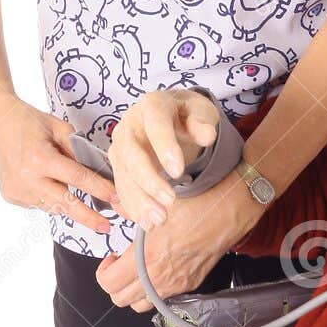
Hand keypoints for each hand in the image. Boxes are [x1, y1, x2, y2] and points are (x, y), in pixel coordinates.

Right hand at [0, 98, 119, 234]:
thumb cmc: (30, 122)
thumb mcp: (60, 129)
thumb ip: (79, 151)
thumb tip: (98, 172)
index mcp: (40, 159)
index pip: (78, 178)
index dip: (100, 189)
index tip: (117, 199)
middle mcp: (27, 178)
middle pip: (65, 203)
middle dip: (88, 217)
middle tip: (106, 227)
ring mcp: (17, 190)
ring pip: (52, 206)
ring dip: (69, 205)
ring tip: (78, 199)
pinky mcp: (11, 196)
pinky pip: (39, 203)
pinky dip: (49, 197)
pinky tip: (46, 183)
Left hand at [95, 177, 258, 311]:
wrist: (232, 206)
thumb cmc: (198, 200)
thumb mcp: (158, 203)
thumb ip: (132, 212)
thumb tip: (117, 209)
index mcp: (148, 257)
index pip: (108, 283)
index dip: (103, 271)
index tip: (112, 256)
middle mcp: (161, 277)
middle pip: (121, 300)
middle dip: (115, 283)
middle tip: (122, 264)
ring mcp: (178, 284)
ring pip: (141, 305)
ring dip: (134, 291)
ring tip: (139, 269)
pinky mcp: (191, 283)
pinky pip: (164, 298)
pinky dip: (155, 289)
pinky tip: (160, 267)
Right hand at [108, 88, 219, 228]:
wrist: (171, 115)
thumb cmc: (187, 113)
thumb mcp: (200, 110)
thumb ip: (202, 121)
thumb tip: (208, 135)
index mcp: (152, 105)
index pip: (156, 126)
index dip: (165, 148)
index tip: (178, 172)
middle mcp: (130, 123)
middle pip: (133, 154)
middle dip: (149, 181)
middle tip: (170, 202)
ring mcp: (121, 144)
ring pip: (124, 174)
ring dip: (139, 200)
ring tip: (159, 220)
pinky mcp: (118, 163)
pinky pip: (121, 186)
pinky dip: (132, 206)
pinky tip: (146, 222)